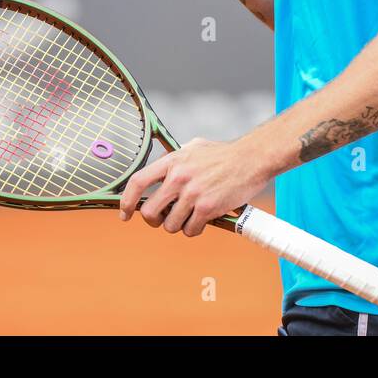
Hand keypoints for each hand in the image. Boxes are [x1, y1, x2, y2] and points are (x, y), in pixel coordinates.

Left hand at [118, 138, 267, 237]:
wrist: (252, 159)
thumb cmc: (224, 154)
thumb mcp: (193, 148)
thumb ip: (175, 160)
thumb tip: (159, 173)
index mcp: (172, 161)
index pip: (138, 183)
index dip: (127, 202)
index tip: (125, 214)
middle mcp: (178, 177)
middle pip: (149, 212)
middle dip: (155, 221)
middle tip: (165, 219)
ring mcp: (192, 194)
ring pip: (170, 225)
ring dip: (179, 225)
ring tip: (192, 215)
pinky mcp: (207, 208)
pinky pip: (190, 230)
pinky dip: (195, 229)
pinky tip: (204, 220)